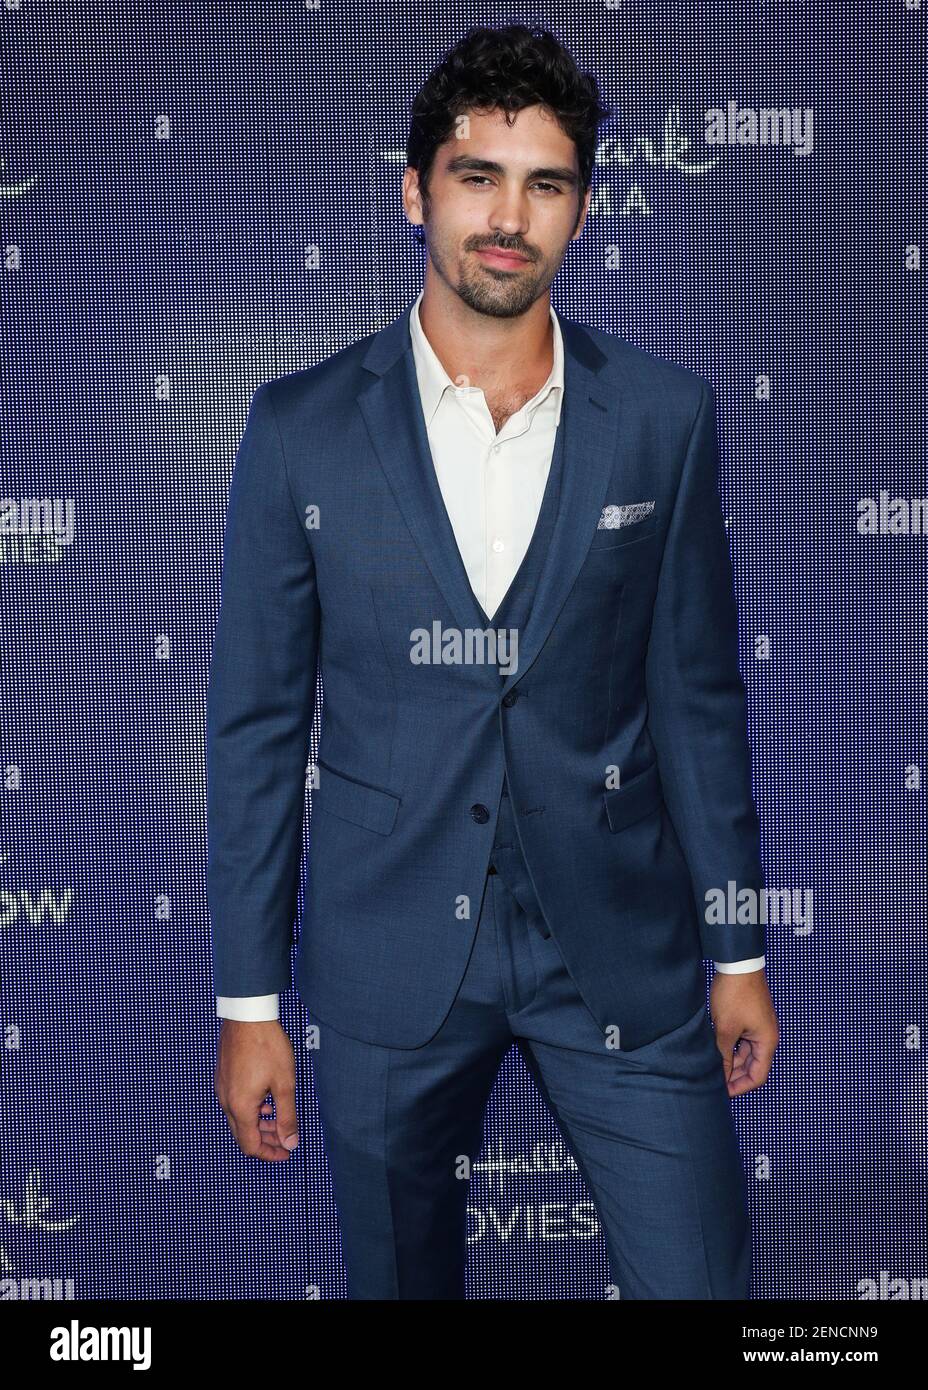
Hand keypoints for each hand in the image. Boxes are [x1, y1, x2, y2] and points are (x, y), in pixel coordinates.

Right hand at [215, 1019, 298, 1160]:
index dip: (269, 1154)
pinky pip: (234, 1102)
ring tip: (278, 1119)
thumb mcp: (285, 1083)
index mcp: (240, 1107)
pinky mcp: (223, 1076)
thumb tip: (290, 1143)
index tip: (286, 1153)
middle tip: (285, 1140)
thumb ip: (287, 1116)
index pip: (250, 1145)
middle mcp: (226, 1101)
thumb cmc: (267, 1046)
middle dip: (265, 1141)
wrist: (247, 1015)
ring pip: (238, 1118)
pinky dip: (250, 1109)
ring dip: (258, 1124)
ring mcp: (222, 1088)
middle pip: (242, 1134)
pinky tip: (266, 1099)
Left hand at [709, 969, 778, 1096]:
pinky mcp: (750, 1019)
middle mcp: (766, 1037)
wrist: (737, 964)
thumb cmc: (734, 994)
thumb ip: (723, 1055)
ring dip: (731, 1062)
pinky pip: (742, 1041)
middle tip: (713, 1083)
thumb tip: (719, 1076)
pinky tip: (714, 1051)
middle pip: (752, 1066)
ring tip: (711, 1068)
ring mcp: (758, 1027)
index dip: (740, 1087)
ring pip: (745, 1054)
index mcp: (766, 1042)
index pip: (758, 1076)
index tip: (722, 1093)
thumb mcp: (725, 1029)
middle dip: (734, 1076)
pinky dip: (730, 1048)